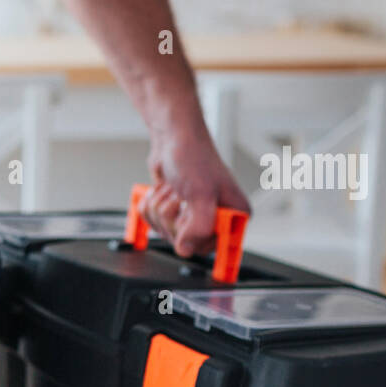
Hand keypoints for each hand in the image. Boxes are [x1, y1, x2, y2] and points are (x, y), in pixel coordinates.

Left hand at [143, 131, 250, 257]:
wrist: (173, 136)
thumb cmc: (193, 156)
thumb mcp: (200, 194)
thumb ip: (199, 226)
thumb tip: (186, 250)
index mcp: (235, 215)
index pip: (212, 247)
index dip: (194, 235)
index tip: (188, 217)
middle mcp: (216, 219)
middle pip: (184, 242)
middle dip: (171, 216)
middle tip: (179, 195)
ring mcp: (193, 217)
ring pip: (165, 232)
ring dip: (159, 207)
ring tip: (172, 189)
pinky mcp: (174, 212)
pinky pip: (153, 222)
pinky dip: (150, 205)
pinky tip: (162, 190)